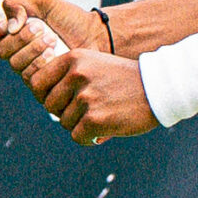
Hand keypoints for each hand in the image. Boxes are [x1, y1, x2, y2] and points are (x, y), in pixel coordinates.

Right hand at [0, 0, 103, 76]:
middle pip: (1, 50)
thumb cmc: (69, 17)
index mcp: (10, 28)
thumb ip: (20, 1)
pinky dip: (42, 63)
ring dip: (33, 49)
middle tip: (41, 28)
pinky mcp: (38, 82)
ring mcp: (25, 67)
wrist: (93, 36)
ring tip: (53, 39)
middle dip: (21, 38)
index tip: (1, 25)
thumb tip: (9, 25)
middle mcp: (14, 49)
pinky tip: (56, 55)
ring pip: (15, 63)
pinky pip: (29, 76)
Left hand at [23, 46, 158, 143]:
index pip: (37, 82)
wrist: (160, 88)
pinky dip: (90, 138)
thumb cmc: (127, 80)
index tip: (60, 102)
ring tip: (104, 116)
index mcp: (74, 58)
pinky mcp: (96, 119)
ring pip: (65, 123)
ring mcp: (86, 97)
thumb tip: (45, 101)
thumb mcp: (96, 65)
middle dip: (66, 113)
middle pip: (50, 106)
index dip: (45, 96)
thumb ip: (70, 77)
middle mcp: (77, 75)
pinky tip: (105, 131)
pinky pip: (78, 136)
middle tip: (88, 112)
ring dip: (81, 125)